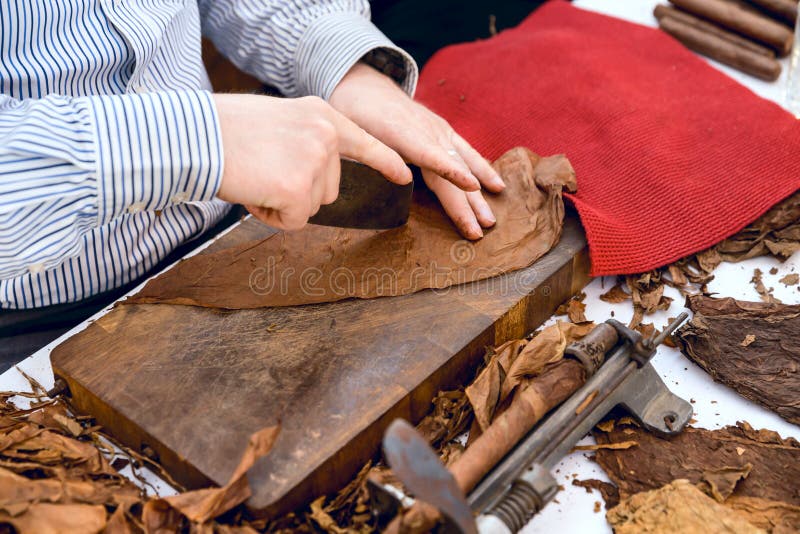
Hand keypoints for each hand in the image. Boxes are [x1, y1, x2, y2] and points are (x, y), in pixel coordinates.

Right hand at [213, 93, 410, 229]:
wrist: (195, 136)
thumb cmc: (226, 130)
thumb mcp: (279, 120)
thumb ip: (307, 140)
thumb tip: (317, 173)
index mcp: (322, 115)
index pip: (364, 142)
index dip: (385, 162)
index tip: (403, 177)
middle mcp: (326, 135)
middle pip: (329, 189)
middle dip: (298, 190)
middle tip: (263, 168)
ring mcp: (315, 161)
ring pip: (312, 207)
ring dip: (283, 203)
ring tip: (255, 175)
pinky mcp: (299, 189)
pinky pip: (294, 221)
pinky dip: (272, 216)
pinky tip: (253, 191)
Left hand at [329, 62, 504, 239]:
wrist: (364, 85)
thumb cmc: (353, 113)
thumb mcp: (353, 132)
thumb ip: (377, 153)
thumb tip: (404, 179)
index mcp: (401, 130)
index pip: (431, 153)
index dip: (452, 170)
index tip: (471, 187)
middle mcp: (426, 129)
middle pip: (452, 168)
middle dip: (468, 200)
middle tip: (481, 228)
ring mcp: (438, 129)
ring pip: (464, 163)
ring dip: (479, 193)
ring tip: (490, 218)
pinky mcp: (443, 130)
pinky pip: (466, 152)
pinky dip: (482, 170)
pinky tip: (496, 187)